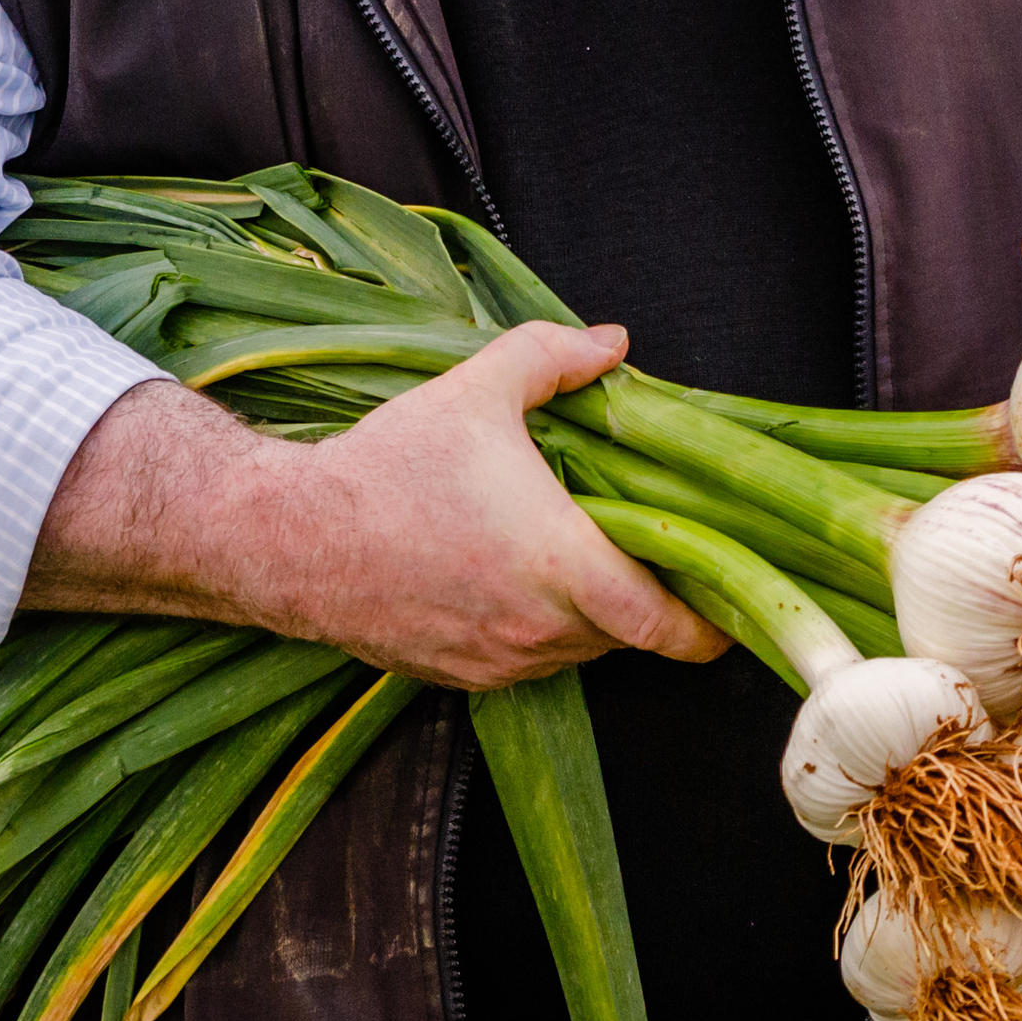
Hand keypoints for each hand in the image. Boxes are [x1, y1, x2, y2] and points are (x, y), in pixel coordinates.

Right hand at [27, 323, 724, 691]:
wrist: (286, 539)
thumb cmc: (388, 463)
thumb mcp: (475, 389)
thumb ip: (554, 356)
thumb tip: (616, 342)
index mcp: (562, 565)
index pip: (668, 623)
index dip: (712, 621)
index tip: (735, 603)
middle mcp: (539, 630)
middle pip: (630, 635)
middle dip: (650, 598)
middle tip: (659, 550)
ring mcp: (498, 663)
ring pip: (579, 650)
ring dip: (593, 614)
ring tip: (583, 553)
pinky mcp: (460, 678)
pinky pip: (528, 660)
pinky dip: (542, 629)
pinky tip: (521, 578)